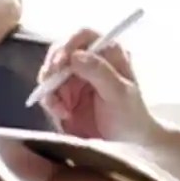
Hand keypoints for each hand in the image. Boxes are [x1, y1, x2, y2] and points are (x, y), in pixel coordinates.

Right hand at [38, 29, 159, 144]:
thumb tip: (76, 56)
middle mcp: (89, 60)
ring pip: (50, 72)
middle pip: (60, 51)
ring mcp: (75, 77)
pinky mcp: (64, 95)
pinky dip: (50, 102)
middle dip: (52, 67)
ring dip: (49, 88)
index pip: (83, 35)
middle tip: (50, 84)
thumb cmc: (131, 116)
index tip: (60, 62)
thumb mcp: (120, 94)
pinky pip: (48, 92)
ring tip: (60, 108)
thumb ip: (100, 72)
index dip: (68, 44)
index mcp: (107, 52)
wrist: (128, 145)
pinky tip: (62, 114)